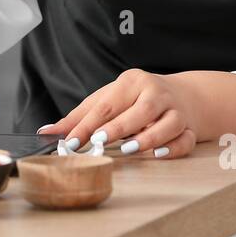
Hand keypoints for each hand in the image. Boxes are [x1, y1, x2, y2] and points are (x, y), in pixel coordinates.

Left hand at [38, 68, 198, 158]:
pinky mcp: (189, 127)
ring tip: (128, 149)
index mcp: (133, 81)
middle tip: (99, 140)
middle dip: (119, 127)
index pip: (106, 104)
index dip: (87, 124)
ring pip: (168, 123)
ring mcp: (176, 110)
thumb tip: (46, 132)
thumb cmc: (136, 99)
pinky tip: (158, 154)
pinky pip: (185, 139)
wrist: (183, 95)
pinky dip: (174, 148)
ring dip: (148, 137)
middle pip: (141, 109)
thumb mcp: (107, 99)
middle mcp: (156, 93)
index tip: (70, 141)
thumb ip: (79, 117)